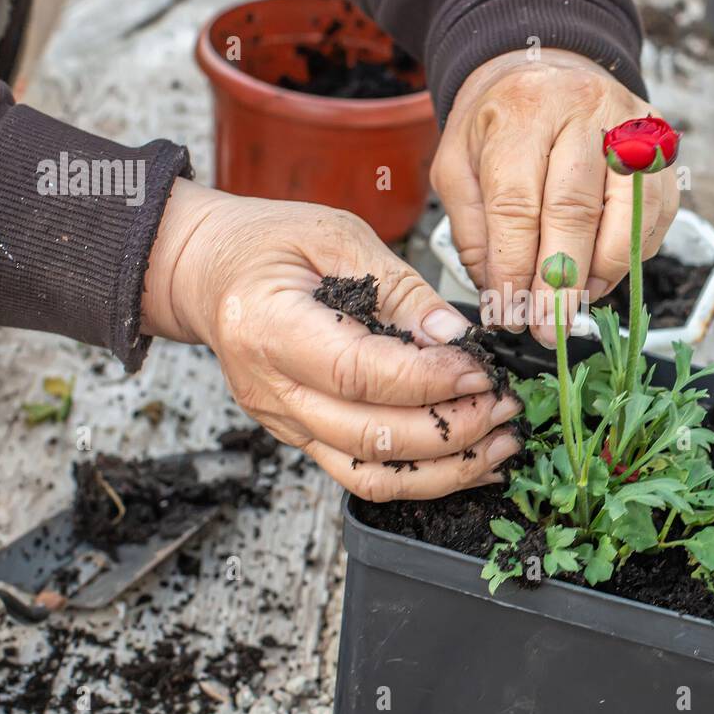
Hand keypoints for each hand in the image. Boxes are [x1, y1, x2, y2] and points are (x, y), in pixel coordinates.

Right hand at [142, 179, 522, 500]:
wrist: (207, 272)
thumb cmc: (266, 244)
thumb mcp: (335, 235)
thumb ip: (398, 289)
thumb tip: (455, 337)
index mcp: (268, 328)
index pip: (358, 374)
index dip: (427, 381)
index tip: (481, 371)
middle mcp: (272, 390)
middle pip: (370, 437)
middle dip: (452, 429)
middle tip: (506, 404)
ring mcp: (285, 424)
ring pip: (371, 474)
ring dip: (447, 467)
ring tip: (502, 442)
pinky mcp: (303, 439)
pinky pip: (366, 474)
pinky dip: (424, 477)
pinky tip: (471, 459)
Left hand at [431, 49, 678, 346]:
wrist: (550, 68)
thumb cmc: (501, 121)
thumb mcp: (459, 162)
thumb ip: (473, 226)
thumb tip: (497, 289)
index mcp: (525, 111)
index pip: (518, 204)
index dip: (513, 268)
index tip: (506, 312)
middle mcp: (585, 112)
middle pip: (575, 212)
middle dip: (559, 284)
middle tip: (545, 329)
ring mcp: (632, 129)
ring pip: (626, 218)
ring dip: (600, 277)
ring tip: (573, 309)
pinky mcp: (662, 151)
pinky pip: (655, 218)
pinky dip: (629, 259)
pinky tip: (598, 280)